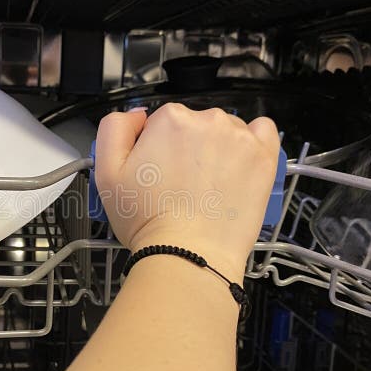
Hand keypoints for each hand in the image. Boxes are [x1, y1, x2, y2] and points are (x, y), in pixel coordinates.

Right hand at [95, 103, 278, 279]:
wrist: (188, 255)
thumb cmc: (147, 220)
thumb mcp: (107, 173)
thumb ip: (114, 129)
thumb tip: (138, 115)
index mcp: (170, 120)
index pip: (163, 122)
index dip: (157, 148)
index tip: (159, 174)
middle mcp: (207, 120)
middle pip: (196, 124)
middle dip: (189, 148)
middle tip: (182, 184)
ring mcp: (240, 137)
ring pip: (226, 130)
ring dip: (219, 148)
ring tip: (211, 185)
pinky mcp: (263, 157)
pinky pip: (263, 131)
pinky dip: (253, 142)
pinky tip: (241, 165)